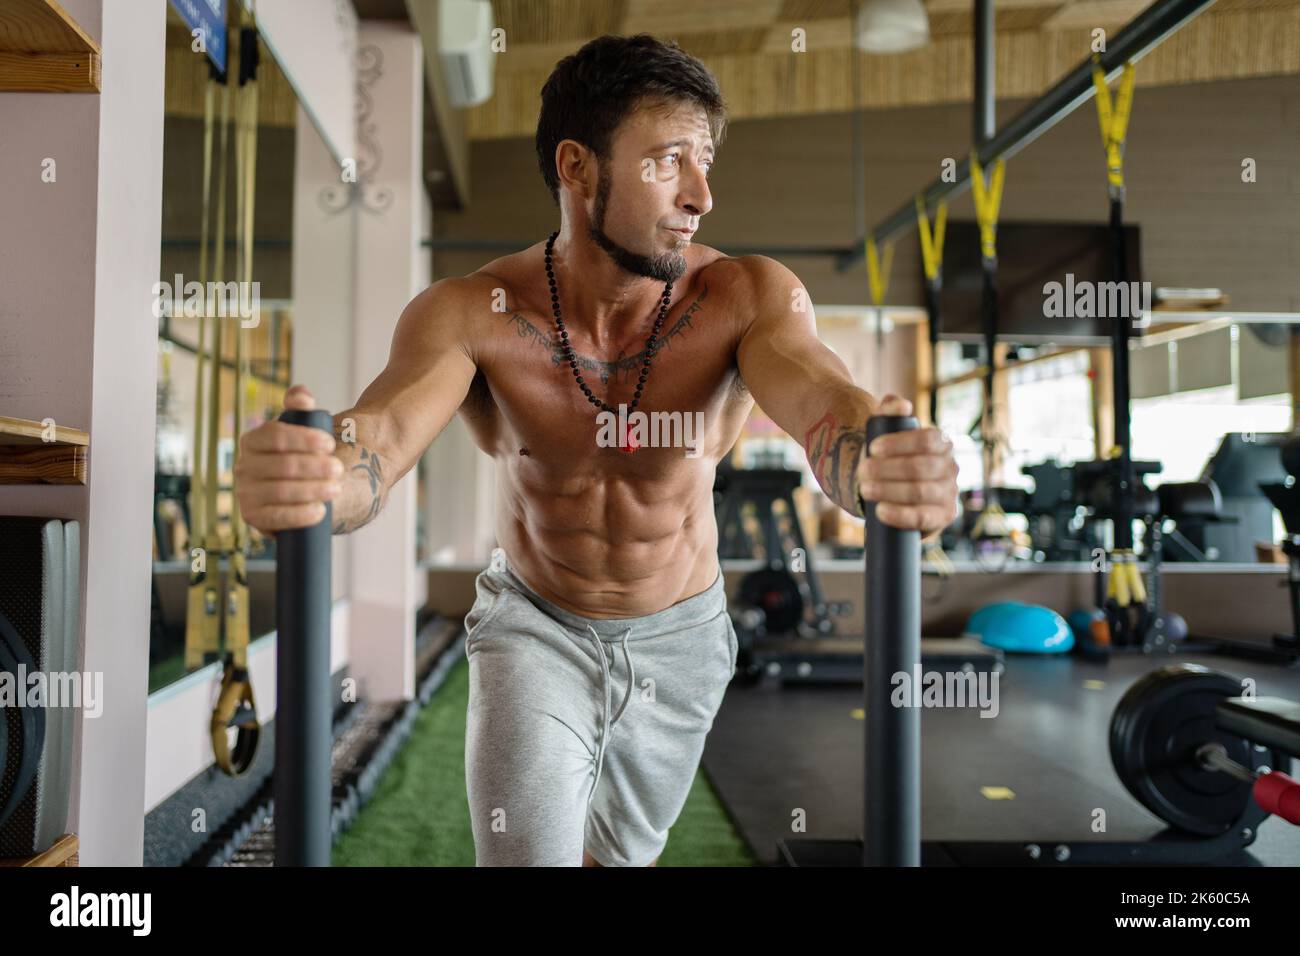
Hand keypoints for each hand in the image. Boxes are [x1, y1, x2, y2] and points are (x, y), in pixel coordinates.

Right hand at [234, 384, 342, 533]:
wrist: (307, 491)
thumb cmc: (306, 456)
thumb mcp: (303, 430)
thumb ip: (301, 409)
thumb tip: (302, 396)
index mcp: (252, 441)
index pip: (275, 435)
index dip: (304, 439)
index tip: (329, 444)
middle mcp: (243, 467)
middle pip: (282, 465)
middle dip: (314, 467)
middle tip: (338, 468)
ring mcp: (246, 494)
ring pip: (281, 491)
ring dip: (312, 490)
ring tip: (336, 488)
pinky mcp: (255, 518)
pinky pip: (276, 518)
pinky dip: (300, 515)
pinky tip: (319, 511)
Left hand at [857, 395, 959, 537]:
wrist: (891, 490)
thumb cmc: (888, 457)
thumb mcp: (886, 431)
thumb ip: (889, 411)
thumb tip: (902, 405)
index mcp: (942, 443)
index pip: (927, 439)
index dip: (899, 443)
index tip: (873, 448)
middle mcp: (950, 467)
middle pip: (921, 467)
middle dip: (887, 469)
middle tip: (862, 471)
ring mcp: (949, 493)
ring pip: (921, 491)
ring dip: (889, 490)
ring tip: (865, 489)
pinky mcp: (943, 516)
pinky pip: (923, 517)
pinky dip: (900, 514)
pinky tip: (880, 511)